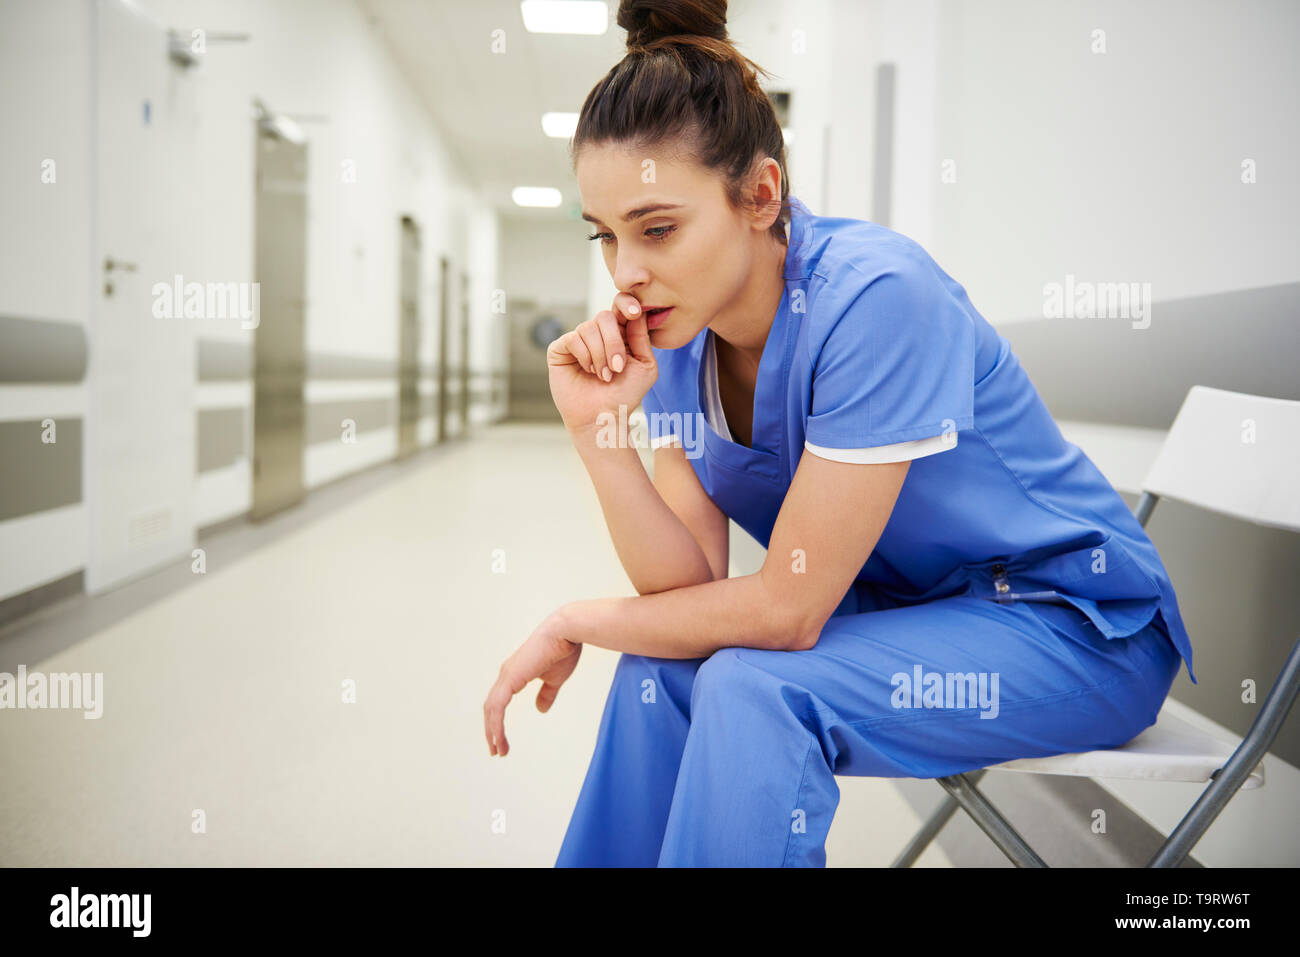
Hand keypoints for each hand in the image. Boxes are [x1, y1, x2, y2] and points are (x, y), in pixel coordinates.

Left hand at [484, 608, 582, 756]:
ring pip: (491, 709)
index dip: (498, 722)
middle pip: (491, 708)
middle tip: (496, 751)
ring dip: (492, 732)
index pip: (499, 702)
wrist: (567, 631)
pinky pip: (497, 707)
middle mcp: (507, 675)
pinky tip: (499, 738)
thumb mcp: (555, 679)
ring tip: (498, 751)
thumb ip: (546, 694)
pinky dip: (496, 724)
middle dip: (491, 730)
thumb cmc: (564, 650)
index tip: (502, 740)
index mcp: (515, 674)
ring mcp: (507, 676)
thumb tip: (540, 709)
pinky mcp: (510, 678)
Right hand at [547, 291, 657, 433]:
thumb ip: (642, 337)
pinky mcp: (560, 349)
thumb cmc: (625, 395)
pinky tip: (588, 371)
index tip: (635, 312)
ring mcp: (578, 340)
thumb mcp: (645, 365)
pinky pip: (573, 338)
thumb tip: (637, 311)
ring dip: (600, 355)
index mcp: (619, 333)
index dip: (626, 303)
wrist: (603, 417)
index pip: (620, 306)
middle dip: (614, 342)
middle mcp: (598, 334)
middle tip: (618, 367)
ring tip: (603, 376)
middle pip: (605, 316)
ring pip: (589, 328)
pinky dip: (585, 356)